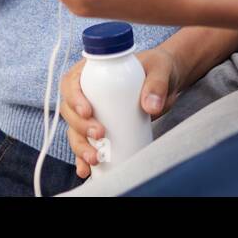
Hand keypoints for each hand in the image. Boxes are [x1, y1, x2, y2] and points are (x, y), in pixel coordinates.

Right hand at [60, 47, 182, 178]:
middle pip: (70, 110)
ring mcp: (93, 112)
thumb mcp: (160, 70)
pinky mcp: (102, 128)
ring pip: (75, 131)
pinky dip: (83, 158)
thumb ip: (157, 84)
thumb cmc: (158, 68)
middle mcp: (88, 92)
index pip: (71, 82)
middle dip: (79, 126)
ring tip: (95, 158)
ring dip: (80, 147)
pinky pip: (86, 143)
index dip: (73, 98)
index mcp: (93, 71)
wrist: (167, 82)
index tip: (88, 111)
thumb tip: (150, 107)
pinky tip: (86, 170)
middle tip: (100, 134)